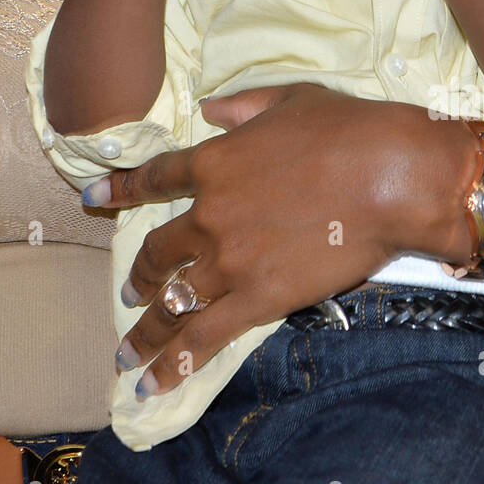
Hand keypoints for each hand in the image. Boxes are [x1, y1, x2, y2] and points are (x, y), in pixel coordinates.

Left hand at [87, 84, 475, 397]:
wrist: (389, 175)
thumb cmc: (346, 129)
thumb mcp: (287, 98)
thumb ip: (242, 106)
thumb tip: (210, 108)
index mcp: (212, 163)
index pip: (153, 179)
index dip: (120, 189)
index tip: (94, 199)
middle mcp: (208, 215)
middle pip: (157, 250)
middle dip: (138, 274)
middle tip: (127, 291)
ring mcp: (228, 261)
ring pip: (171, 302)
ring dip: (145, 330)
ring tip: (126, 352)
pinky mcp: (257, 299)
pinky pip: (204, 338)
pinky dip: (174, 364)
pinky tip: (152, 385)